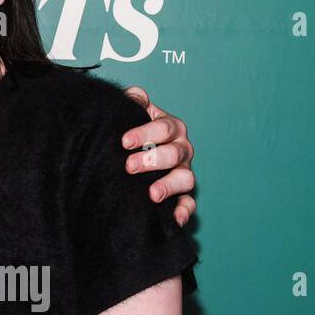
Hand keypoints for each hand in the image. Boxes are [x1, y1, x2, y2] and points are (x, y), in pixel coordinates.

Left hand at [121, 86, 196, 227]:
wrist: (130, 150)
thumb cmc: (133, 130)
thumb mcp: (132, 112)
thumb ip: (133, 100)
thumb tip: (135, 95)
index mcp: (170, 127)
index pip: (163, 127)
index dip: (146, 133)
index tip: (125, 141)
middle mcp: (181, 149)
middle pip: (175, 153)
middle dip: (153, 160)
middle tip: (130, 166)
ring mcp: (183, 171)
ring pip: (186, 178)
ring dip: (170, 186)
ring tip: (152, 194)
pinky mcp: (182, 193)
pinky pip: (189, 203)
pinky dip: (184, 211)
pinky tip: (175, 219)